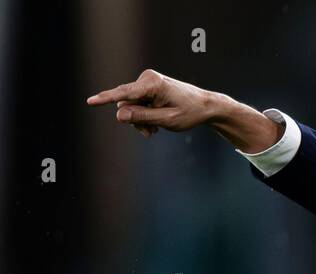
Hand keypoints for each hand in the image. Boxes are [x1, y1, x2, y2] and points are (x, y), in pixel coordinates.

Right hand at [87, 69, 280, 152]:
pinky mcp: (147, 86)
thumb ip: (143, 118)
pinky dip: (143, 114)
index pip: (125, 93)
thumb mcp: (167, 120)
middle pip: (127, 103)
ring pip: (130, 104)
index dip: (106, 99)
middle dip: (135, 119)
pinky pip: (136, 102)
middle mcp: (147, 78)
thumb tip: (119, 115)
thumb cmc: (190, 113)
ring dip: (140, 119)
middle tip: (150, 134)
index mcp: (153, 84)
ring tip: (154, 130)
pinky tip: (154, 122)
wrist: (205, 106)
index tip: (90, 102)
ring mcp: (146, 81)